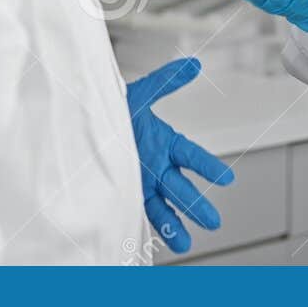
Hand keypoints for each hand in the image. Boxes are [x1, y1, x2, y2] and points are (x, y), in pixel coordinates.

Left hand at [126, 58, 234, 254]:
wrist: (80, 123)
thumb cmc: (111, 107)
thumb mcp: (139, 93)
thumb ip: (166, 80)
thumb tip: (194, 65)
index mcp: (165, 142)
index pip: (191, 156)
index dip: (208, 167)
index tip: (226, 179)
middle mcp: (158, 165)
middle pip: (181, 187)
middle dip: (197, 204)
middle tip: (213, 221)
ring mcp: (142, 181)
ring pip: (164, 205)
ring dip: (177, 224)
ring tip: (188, 241)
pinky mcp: (125, 192)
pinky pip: (141, 211)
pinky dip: (152, 226)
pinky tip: (160, 240)